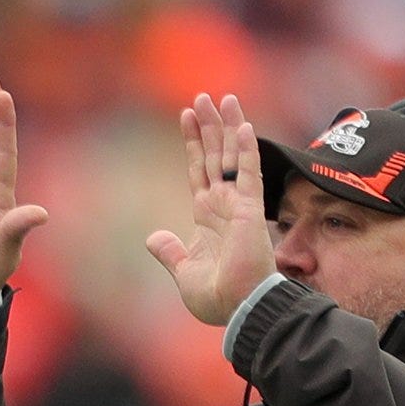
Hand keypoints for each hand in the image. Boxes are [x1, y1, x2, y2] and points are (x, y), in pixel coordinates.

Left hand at [145, 93, 276, 325]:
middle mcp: (224, 204)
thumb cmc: (215, 296)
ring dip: (227, 127)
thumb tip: (153, 238)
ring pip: (232, 156)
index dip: (194, 143)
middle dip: (209, 126)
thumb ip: (170, 251)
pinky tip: (242, 124)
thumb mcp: (183, 270)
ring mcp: (239, 204)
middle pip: (215, 155)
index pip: (199, 170)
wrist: (236, 308)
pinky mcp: (251, 209)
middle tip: (202, 97)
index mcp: (207, 216)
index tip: (186, 115)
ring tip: (221, 98)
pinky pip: (249, 172)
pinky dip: (246, 149)